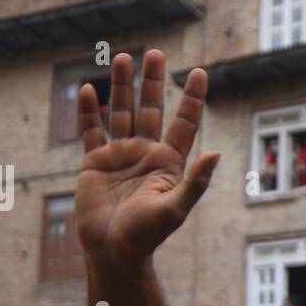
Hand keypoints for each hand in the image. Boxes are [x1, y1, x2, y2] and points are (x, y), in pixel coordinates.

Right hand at [75, 50, 219, 266]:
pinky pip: (92, 131)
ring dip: (122, 87)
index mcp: (169, 162)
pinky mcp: (94, 163)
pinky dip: (89, 111)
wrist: (113, 252)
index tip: (199, 71)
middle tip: (156, 53)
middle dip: (153, 82)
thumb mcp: (175, 208)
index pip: (184, 123)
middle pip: (151, 110)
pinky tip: (88, 88)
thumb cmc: (147, 236)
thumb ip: (196, 182)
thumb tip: (217, 153)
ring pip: (121, 113)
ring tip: (123, 57)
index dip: (191, 99)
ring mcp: (120, 156)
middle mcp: (145, 154)